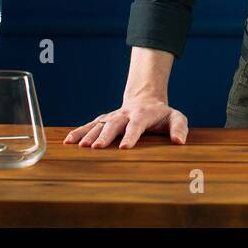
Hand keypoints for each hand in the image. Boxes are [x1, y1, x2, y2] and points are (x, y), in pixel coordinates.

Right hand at [63, 96, 188, 148]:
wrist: (145, 100)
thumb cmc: (162, 114)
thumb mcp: (176, 117)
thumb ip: (179, 127)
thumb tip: (179, 141)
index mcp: (142, 114)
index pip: (137, 124)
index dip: (131, 135)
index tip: (124, 148)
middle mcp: (124, 114)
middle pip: (114, 124)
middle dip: (105, 136)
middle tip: (96, 148)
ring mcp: (112, 116)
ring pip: (99, 124)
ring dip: (89, 134)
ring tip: (80, 147)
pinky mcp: (103, 120)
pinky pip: (89, 125)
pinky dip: (78, 132)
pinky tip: (68, 142)